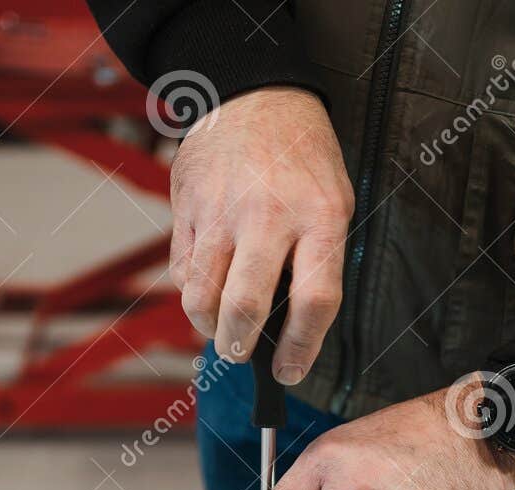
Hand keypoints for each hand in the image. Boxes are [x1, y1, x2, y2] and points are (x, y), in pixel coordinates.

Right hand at [169, 87, 353, 381]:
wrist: (256, 95)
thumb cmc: (302, 159)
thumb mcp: (334, 202)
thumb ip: (317, 261)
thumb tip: (292, 329)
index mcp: (319, 217)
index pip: (314, 303)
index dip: (300, 349)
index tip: (289, 369)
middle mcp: (268, 215)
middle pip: (244, 309)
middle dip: (240, 347)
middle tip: (241, 353)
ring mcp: (221, 210)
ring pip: (200, 298)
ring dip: (208, 326)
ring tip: (220, 327)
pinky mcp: (186, 206)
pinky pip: (180, 270)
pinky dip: (191, 292)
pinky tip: (206, 287)